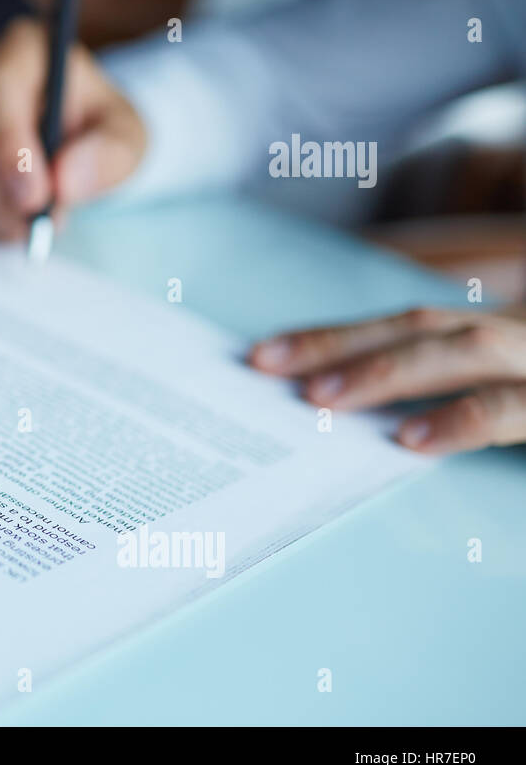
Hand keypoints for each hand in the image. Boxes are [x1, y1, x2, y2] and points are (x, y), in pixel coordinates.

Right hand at [0, 17, 145, 239]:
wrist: (76, 145)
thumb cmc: (98, 129)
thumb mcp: (127, 135)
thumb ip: (108, 153)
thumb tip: (65, 182)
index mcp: (23, 49)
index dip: (8, 146)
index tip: (35, 195)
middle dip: (5, 191)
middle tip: (44, 218)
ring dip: (0, 212)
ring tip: (40, 212)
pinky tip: (16, 214)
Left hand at [249, 306, 525, 453]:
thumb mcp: (497, 388)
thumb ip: (436, 390)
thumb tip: (335, 401)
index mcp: (496, 333)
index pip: (405, 325)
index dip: (336, 336)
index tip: (263, 354)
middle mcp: (519, 338)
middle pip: (423, 328)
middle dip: (344, 345)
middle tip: (271, 369)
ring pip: (470, 351)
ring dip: (392, 370)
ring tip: (324, 397)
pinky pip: (515, 408)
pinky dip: (466, 419)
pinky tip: (415, 439)